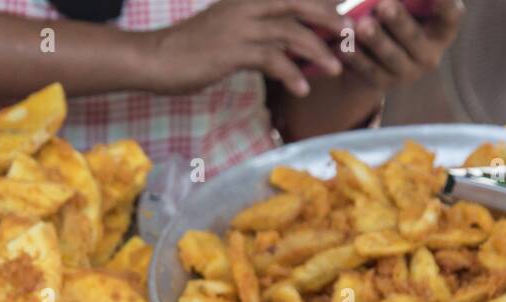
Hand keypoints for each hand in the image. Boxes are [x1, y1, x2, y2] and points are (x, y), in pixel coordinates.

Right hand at [148, 0, 345, 97]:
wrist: (155, 58)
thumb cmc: (191, 49)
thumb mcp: (227, 31)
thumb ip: (257, 31)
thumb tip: (286, 43)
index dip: (319, 2)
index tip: (342, 15)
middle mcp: (247, 5)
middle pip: (299, 4)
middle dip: (328, 18)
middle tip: (351, 34)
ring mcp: (240, 27)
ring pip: (291, 32)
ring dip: (317, 51)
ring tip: (335, 68)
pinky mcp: (233, 51)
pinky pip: (272, 59)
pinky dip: (292, 74)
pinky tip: (304, 88)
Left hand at [338, 0, 461, 91]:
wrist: (380, 47)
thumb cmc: (399, 13)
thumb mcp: (408, 5)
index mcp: (444, 27)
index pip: (451, 14)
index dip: (446, 4)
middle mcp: (431, 54)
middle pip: (415, 38)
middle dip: (399, 22)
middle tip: (385, 5)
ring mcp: (409, 72)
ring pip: (391, 57)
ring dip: (376, 41)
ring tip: (361, 26)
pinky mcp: (385, 83)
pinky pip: (370, 72)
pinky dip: (355, 59)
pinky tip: (343, 46)